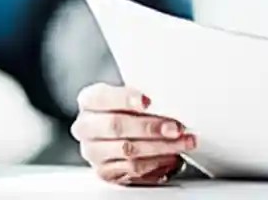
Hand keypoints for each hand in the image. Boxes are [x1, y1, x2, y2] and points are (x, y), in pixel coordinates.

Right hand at [72, 83, 196, 184]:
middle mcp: (86, 126)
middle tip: (175, 127)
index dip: (125, 99)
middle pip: (116, 126)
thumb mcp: (132, 95)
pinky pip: (133, 169)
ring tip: (181, 142)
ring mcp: (94, 151)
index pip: (103, 97)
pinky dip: (156, 163)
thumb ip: (143, 96)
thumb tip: (169, 99)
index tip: (148, 101)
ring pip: (127, 150)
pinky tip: (170, 156)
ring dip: (160, 147)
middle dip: (150, 127)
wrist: (121, 132)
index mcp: (90, 100)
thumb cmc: (128, 109)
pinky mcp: (106, 172)